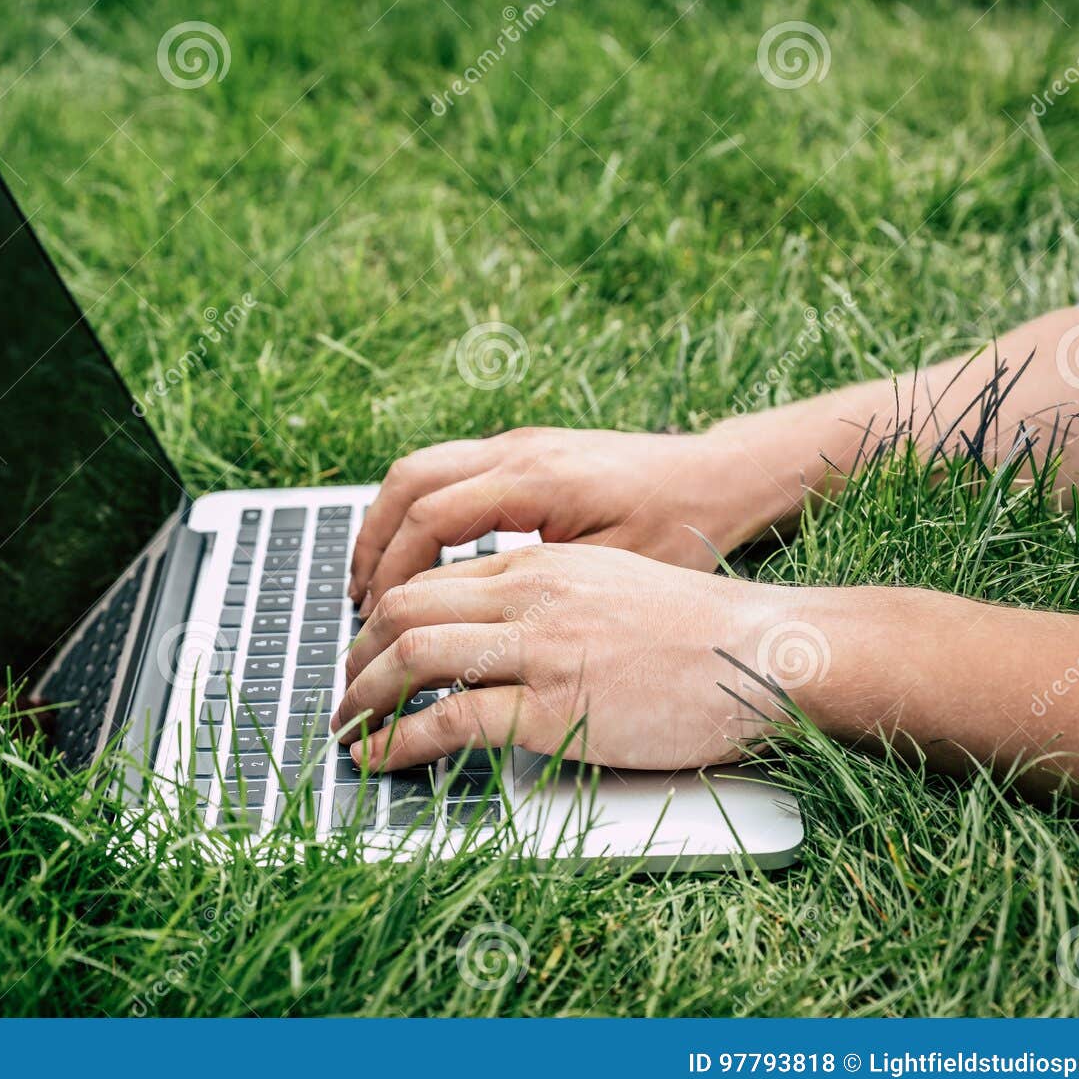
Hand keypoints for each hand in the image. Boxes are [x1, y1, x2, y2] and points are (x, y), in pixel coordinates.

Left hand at [331, 544, 785, 771]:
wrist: (764, 653)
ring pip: (413, 653)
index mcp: (538, 562)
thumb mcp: (605, 585)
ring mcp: (540, 648)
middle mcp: (529, 594)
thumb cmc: (695, 629)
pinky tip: (380, 757)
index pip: (430, 578)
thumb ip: (542, 598)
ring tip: (347, 728)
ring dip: (363, 696)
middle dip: (356, 654)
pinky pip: (450, 719)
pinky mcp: (555, 707)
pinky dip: (398, 740)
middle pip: (403, 607)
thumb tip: (489, 635)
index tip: (365, 650)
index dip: (381, 619)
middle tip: (342, 692)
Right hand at [348, 426, 789, 613]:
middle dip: (372, 544)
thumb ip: (540, 591)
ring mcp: (516, 444)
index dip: (394, 572)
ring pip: (419, 469)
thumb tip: (471, 634)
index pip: (429, 517)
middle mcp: (517, 450)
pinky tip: (417, 557)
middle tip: (359, 604)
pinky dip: (415, 513)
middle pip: (407, 482)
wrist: (719, 476)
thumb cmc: (681, 526)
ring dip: (386, 524)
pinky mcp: (522, 450)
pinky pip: (444, 471)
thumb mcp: (613, 569)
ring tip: (373, 583)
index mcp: (535, 479)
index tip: (379, 620)